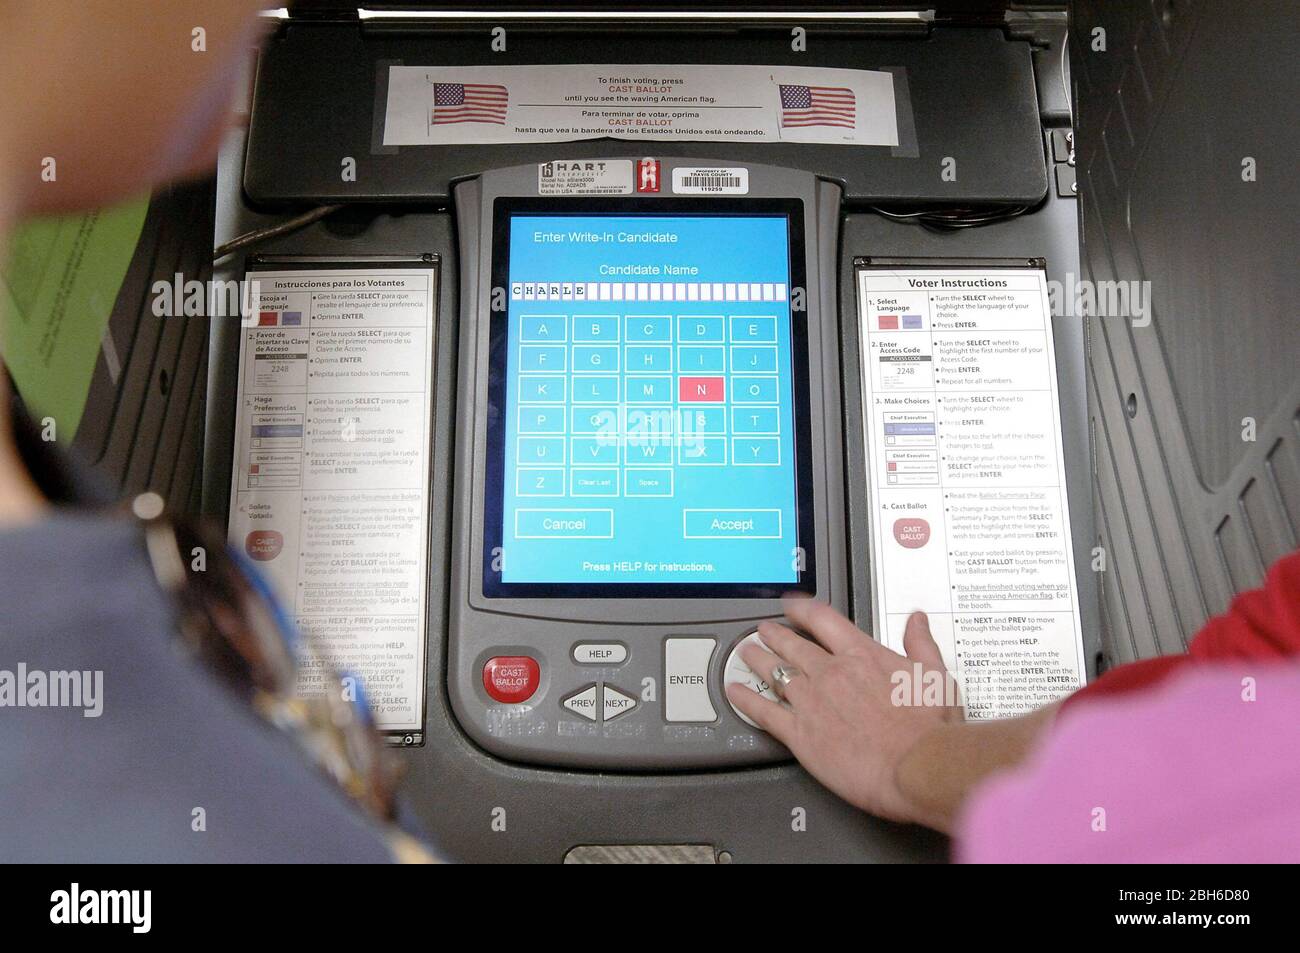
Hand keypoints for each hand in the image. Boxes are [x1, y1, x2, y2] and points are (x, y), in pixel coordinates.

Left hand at [725, 598, 961, 824]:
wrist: (916, 765)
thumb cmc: (929, 728)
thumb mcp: (934, 674)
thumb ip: (920, 644)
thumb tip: (917, 620)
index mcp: (862, 656)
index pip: (823, 621)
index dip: (803, 610)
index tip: (792, 606)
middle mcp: (831, 673)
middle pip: (793, 646)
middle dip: (774, 635)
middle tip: (762, 630)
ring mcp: (812, 702)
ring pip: (774, 673)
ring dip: (757, 660)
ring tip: (745, 653)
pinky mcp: (800, 734)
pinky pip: (765, 712)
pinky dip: (746, 700)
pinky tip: (734, 692)